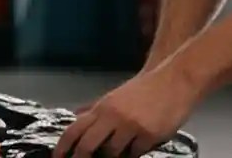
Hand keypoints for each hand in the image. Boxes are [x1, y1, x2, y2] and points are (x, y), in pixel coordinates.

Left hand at [53, 62, 198, 156]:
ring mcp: (130, 126)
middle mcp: (113, 116)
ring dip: (113, 156)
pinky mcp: (148, 135)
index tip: (57, 157)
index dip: (63, 146)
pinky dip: (134, 153)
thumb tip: (75, 115)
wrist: (174, 81)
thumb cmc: (144, 90)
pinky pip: (135, 154)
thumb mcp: (116, 97)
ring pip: (111, 153)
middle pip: (87, 144)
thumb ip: (95, 108)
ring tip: (119, 150)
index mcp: (103, 107)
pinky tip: (137, 146)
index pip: (75, 129)